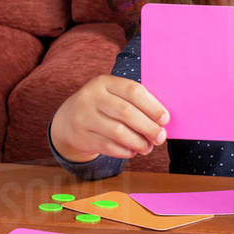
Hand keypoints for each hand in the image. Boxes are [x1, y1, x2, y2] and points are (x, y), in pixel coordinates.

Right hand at [50, 75, 169, 162]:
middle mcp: (91, 97)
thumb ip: (134, 102)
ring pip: (118, 132)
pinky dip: (125, 151)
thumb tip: (162, 120)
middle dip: (148, 127)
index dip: (152, 106)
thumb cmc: (101, 107)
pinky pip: (109, 147)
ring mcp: (84, 117)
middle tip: (160, 137)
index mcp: (104, 82)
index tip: (165, 119)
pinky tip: (132, 151)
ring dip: (138, 142)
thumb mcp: (112, 95)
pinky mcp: (81, 136)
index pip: (133, 91)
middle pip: (126, 112)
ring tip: (147, 147)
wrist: (68, 119)